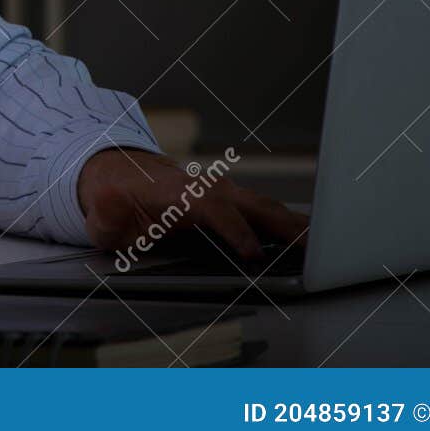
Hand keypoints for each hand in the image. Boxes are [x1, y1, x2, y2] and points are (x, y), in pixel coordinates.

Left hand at [77, 146, 307, 260]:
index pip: (213, 209)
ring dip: (295, 225)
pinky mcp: (233, 199)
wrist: (120, 174)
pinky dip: (289, 222)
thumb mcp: (103, 213)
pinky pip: (265, 209)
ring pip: (265, 206)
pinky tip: (311, 238)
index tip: (254, 255)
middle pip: (251, 204)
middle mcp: (207, 188)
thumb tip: (107, 209)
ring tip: (326, 246)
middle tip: (316, 249)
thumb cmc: (116, 200)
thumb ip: (105, 215)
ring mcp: (224, 191)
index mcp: (178, 193)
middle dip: (283, 226)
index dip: (235, 231)